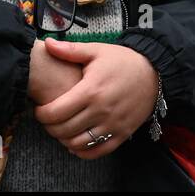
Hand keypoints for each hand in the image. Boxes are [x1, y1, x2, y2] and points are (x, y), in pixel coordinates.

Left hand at [32, 38, 158, 159]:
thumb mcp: (96, 51)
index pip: (56, 112)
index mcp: (91, 90)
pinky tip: (76, 142)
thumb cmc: (123, 61)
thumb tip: (46, 43)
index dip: (41, 114)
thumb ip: (70, 50)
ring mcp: (112, 125)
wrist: (155, 73)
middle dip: (49, 127)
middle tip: (47, 120)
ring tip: (61, 129)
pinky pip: (97, 152)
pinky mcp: (122, 134)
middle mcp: (101, 111)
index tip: (39, 110)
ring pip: (78, 144)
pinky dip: (82, 151)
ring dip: (64, 140)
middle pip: (64, 130)